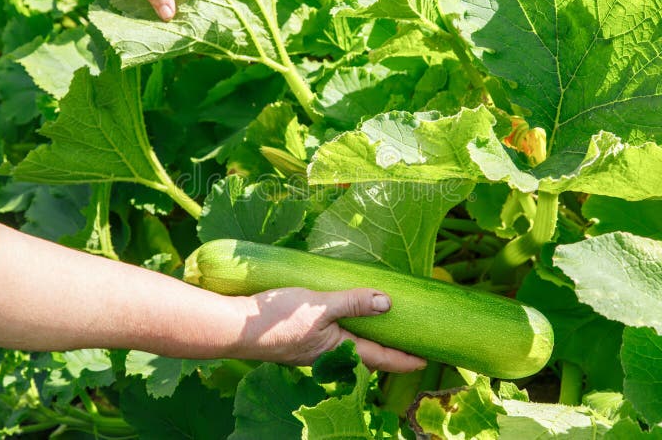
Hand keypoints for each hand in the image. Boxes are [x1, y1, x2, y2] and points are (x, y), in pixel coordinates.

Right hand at [233, 288, 426, 371]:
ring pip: (350, 345)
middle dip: (389, 350)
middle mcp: (329, 354)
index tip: (427, 358)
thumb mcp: (319, 305)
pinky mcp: (300, 338)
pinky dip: (348, 328)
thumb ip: (352, 302)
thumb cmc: (276, 319)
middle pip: (368, 354)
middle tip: (410, 338)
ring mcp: (314, 348)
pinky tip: (345, 313)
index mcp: (339, 350)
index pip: (382, 358)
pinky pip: (333, 335)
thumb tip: (388, 303)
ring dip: (368, 338)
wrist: (233, 327)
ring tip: (382, 323)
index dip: (406, 359)